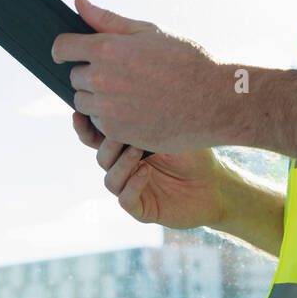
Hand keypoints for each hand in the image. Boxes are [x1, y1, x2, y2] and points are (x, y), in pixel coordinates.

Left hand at [54, 0, 228, 154]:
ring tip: (130, 93)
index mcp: (107, 47)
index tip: (70, 53)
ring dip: (97, 98)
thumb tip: (78, 2)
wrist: (214, 101)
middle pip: (74, 77)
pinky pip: (97, 124)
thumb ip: (107, 19)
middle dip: (91, 73)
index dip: (65, 49)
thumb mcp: (148, 32)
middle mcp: (102, 78)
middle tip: (122, 74)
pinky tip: (136, 111)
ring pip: (82, 103)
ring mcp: (107, 108)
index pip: (61, 47)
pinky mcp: (116, 132)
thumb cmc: (185, 61)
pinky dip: (110, 119)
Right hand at [72, 110, 227, 229]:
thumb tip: (131, 88)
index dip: (84, 127)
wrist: (217, 184)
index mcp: (126, 147)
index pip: (95, 138)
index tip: (79, 112)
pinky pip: (126, 199)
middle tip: (122, 129)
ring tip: (137, 152)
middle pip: (100, 156)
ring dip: (121, 163)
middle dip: (108, 142)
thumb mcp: (172, 129)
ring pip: (110, 179)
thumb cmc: (195, 153)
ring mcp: (132, 189)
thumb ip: (148, 115)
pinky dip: (132, 185)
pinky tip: (146, 172)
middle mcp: (124, 169)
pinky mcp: (142, 209)